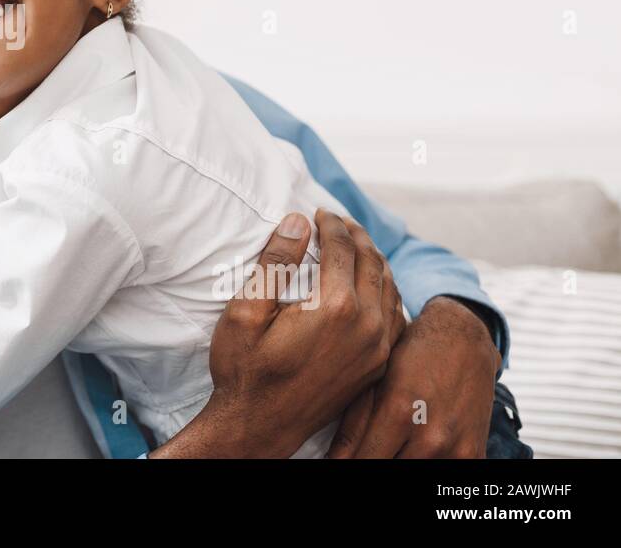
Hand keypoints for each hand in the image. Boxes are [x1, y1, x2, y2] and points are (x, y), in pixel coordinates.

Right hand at [153, 209, 405, 457]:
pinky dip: (385, 290)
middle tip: (337, 221)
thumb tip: (296, 222)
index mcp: (336, 307)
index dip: (330, 224)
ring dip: (373, 260)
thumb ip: (274, 263)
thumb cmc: (245, 370)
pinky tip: (370, 285)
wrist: (258, 427)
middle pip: (372, 263)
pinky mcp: (377, 366)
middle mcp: (367, 326)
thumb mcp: (246, 312)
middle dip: (355, 235)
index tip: (317, 212)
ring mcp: (378, 349)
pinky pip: (395, 316)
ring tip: (354, 245)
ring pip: (389, 288)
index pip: (342, 248)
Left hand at [327, 296, 498, 457]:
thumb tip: (334, 461)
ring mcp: (456, 449)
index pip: (365, 462)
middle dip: (374, 460)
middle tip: (370, 447)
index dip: (350, 465)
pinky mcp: (476, 455)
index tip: (342, 463)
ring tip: (394, 441)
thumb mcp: (374, 382)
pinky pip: (440, 473)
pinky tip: (417, 444)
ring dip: (399, 461)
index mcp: (398, 413)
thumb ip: (352, 426)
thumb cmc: (412, 357)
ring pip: (413, 473)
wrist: (465, 342)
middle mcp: (431, 437)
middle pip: (389, 471)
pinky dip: (425, 461)